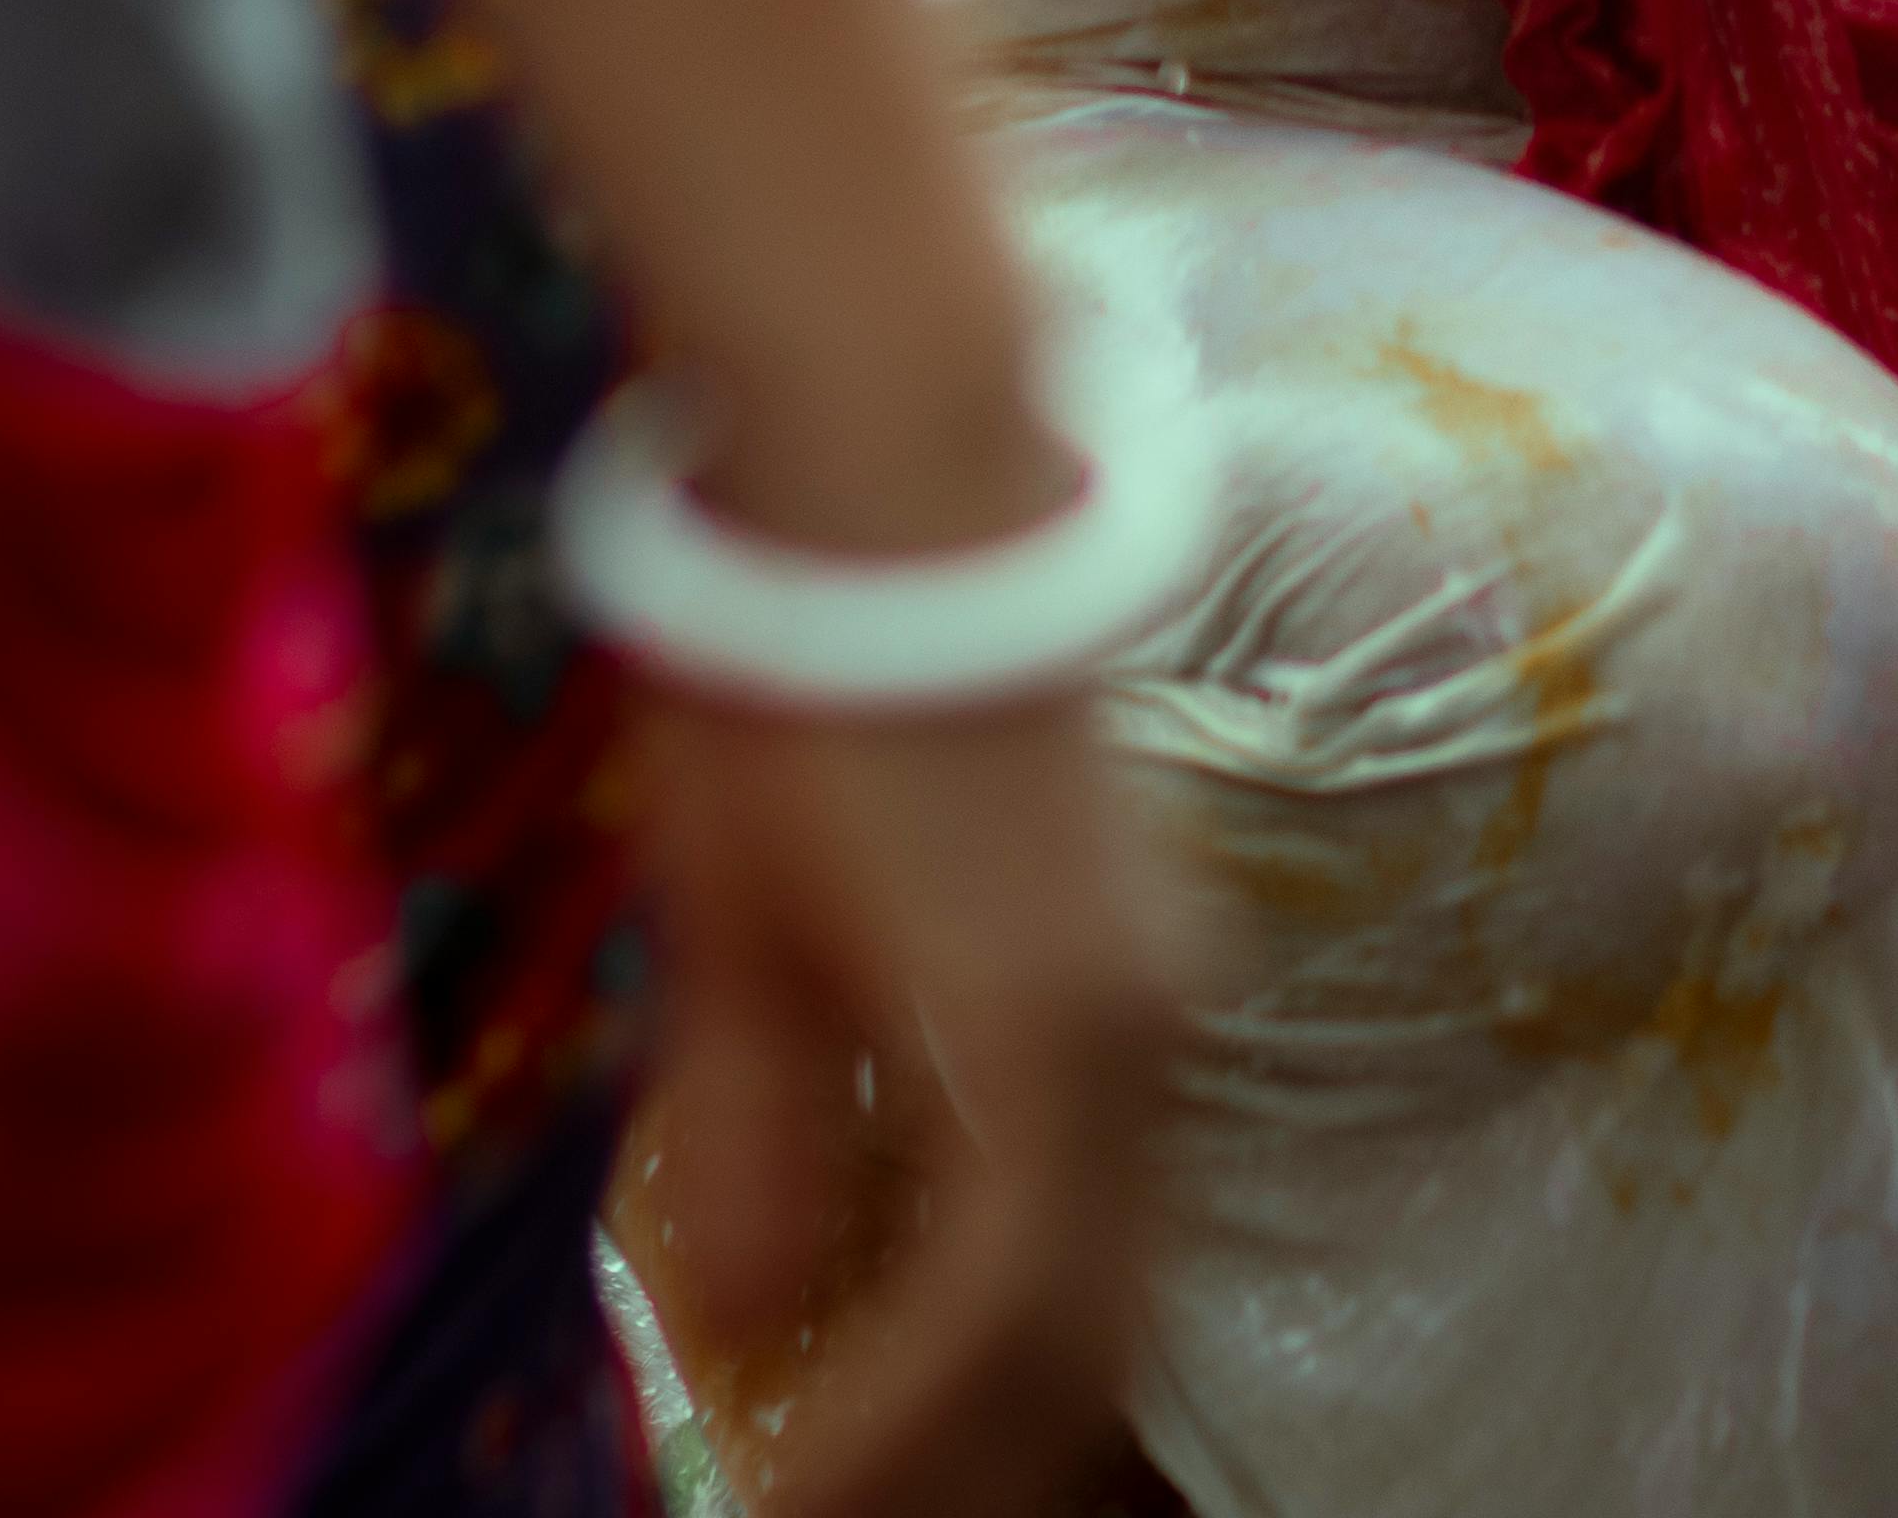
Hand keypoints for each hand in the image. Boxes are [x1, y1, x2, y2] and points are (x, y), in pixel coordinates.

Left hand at [629, 688, 1177, 1517]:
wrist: (906, 482)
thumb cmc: (800, 690)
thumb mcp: (740, 926)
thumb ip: (757, 1136)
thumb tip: (747, 1324)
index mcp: (1045, 1039)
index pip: (989, 1333)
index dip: (884, 1457)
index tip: (769, 1517)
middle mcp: (1141, 1033)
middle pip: (1086, 1332)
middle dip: (965, 1462)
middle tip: (821, 1514)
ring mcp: (1157, 989)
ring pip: (1116, 1269)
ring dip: (1009, 1393)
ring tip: (873, 1459)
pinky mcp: (1138, 956)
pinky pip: (1109, 1185)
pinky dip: (1026, 1290)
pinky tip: (921, 1321)